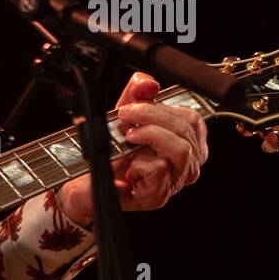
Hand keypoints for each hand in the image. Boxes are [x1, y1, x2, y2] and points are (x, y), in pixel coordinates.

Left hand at [56, 72, 208, 226]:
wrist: (87, 182)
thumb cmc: (112, 153)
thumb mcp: (124, 116)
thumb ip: (136, 93)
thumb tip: (146, 82)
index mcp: (187, 143)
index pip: (192, 119)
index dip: (163, 108)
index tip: (134, 106)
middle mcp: (186, 164)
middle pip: (187, 130)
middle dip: (152, 116)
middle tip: (126, 116)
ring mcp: (174, 182)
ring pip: (180, 150)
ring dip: (151, 135)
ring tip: (130, 136)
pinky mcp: (157, 197)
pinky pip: (161, 170)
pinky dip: (141, 161)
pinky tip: (129, 164)